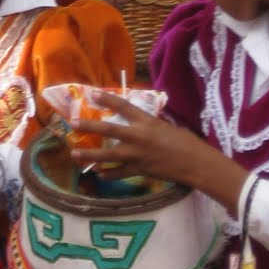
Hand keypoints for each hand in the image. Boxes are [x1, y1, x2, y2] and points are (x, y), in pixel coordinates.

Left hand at [71, 91, 246, 211]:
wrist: (195, 164)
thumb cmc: (187, 142)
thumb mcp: (168, 126)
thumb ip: (150, 125)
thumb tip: (139, 122)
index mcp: (147, 122)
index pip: (124, 106)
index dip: (107, 99)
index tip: (93, 94)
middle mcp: (139, 137)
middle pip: (109, 130)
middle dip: (89, 126)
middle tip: (73, 123)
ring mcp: (138, 155)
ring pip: (109, 155)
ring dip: (90, 154)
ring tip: (75, 153)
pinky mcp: (140, 170)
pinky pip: (119, 172)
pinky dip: (108, 174)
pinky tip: (98, 174)